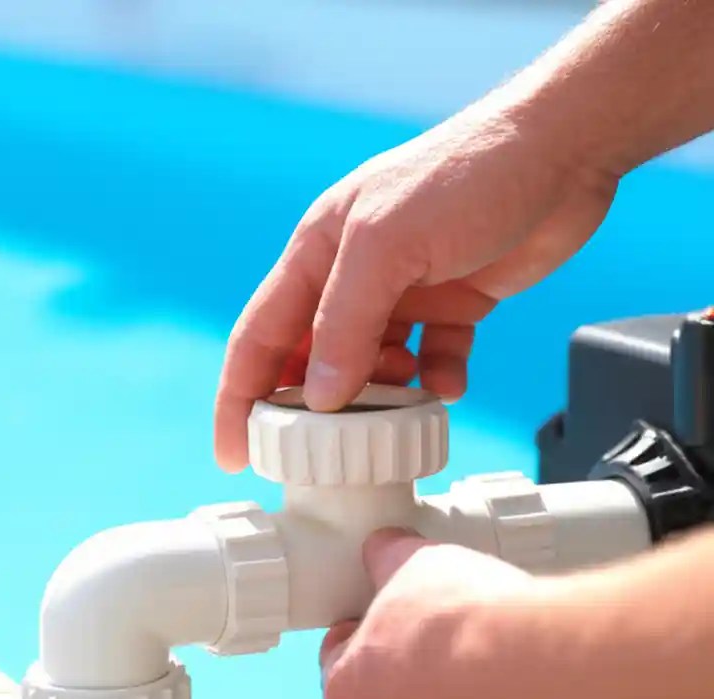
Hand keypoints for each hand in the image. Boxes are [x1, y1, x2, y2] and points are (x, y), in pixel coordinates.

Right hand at [214, 107, 617, 471]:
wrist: (561, 149)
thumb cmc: (465, 174)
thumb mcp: (387, 246)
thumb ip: (345, 321)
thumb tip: (319, 395)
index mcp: (317, 252)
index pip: (259, 336)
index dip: (237, 398)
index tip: (230, 452)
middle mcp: (352, 274)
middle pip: (311, 358)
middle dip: (311, 410)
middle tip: (318, 456)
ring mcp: (403, 290)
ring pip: (372, 367)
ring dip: (380, 398)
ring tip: (397, 413)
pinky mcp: (453, 302)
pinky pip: (431, 359)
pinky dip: (435, 381)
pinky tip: (448, 385)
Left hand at [320, 528, 536, 698]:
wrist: (535, 659)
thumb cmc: (458, 617)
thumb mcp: (409, 561)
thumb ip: (386, 558)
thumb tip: (382, 548)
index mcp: (346, 689)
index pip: (335, 656)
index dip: (358, 626)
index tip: (378, 612)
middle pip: (380, 684)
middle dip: (401, 652)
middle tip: (427, 623)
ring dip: (441, 677)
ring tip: (469, 643)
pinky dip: (478, 694)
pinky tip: (497, 668)